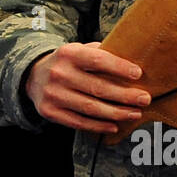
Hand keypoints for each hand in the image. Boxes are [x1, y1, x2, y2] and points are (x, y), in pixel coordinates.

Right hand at [23, 43, 148, 133]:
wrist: (32, 76)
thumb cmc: (66, 63)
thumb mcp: (79, 50)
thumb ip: (100, 54)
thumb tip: (133, 60)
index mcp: (69, 54)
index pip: (98, 60)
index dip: (119, 68)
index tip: (138, 74)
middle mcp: (59, 74)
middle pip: (98, 88)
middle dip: (125, 96)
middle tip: (144, 99)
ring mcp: (53, 94)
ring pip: (90, 108)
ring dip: (116, 113)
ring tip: (134, 113)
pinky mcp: (50, 112)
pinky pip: (79, 122)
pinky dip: (99, 126)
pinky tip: (114, 126)